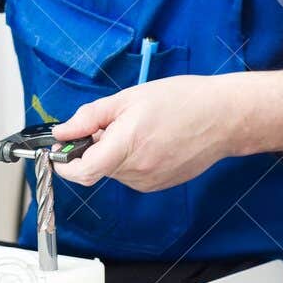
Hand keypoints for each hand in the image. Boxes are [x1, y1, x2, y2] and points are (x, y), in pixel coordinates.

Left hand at [51, 74, 239, 192]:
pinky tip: (148, 138)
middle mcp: (138, 170)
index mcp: (127, 146)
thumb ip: (90, 117)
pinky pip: (132, 173)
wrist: (224, 117)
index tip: (58, 151)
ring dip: (113, 152)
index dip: (64, 164)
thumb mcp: (128, 98)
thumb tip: (63, 131)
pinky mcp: (160, 184)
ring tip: (136, 127)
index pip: (83, 172)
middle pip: (97, 167)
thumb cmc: (182, 101)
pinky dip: (129, 158)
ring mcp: (150, 181)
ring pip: (114, 170)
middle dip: (92, 147)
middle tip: (109, 123)